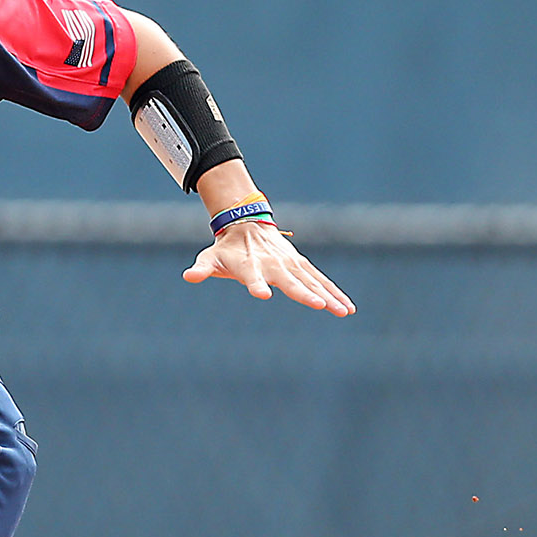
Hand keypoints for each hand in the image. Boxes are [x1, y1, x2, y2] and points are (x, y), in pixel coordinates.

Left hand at [183, 220, 355, 315]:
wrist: (246, 224)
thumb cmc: (226, 249)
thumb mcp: (210, 257)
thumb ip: (202, 268)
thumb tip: (189, 276)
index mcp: (250, 265)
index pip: (252, 277)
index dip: (255, 285)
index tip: (262, 294)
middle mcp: (273, 264)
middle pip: (291, 281)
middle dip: (305, 293)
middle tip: (320, 306)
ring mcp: (290, 264)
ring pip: (312, 282)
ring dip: (328, 296)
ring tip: (342, 311)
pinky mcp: (300, 265)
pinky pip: (320, 280)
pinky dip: (334, 292)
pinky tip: (346, 307)